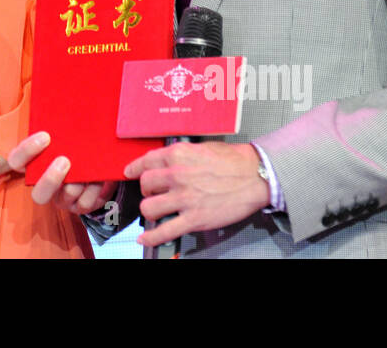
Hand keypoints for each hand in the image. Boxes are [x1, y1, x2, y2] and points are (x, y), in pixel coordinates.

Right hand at [7, 131, 115, 213]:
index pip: (17, 161)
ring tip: (92, 170)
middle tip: (65, 161)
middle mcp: (45, 186)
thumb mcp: (63, 132)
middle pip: (38, 195)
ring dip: (79, 183)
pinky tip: (102, 178)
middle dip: (51, 179)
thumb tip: (55, 92)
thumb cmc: (74, 143)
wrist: (98, 162)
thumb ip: (56, 123)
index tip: (45, 136)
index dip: (27, 151)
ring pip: (65, 199)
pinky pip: (86, 203)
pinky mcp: (80, 206)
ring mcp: (63, 199)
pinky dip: (95, 191)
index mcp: (34, 166)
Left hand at [123, 142, 268, 246]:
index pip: (145, 161)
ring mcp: (184, 198)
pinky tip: (145, 239)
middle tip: (153, 193)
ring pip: (148, 208)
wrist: (256, 176)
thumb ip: (182, 155)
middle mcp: (176, 175)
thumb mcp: (202, 148)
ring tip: (156, 211)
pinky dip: (152, 237)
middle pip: (145, 185)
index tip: (130, 173)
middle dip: (147, 190)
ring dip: (149, 211)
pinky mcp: (194, 218)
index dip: (135, 169)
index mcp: (178, 155)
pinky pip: (165, 231)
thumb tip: (168, 162)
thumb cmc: (234, 161)